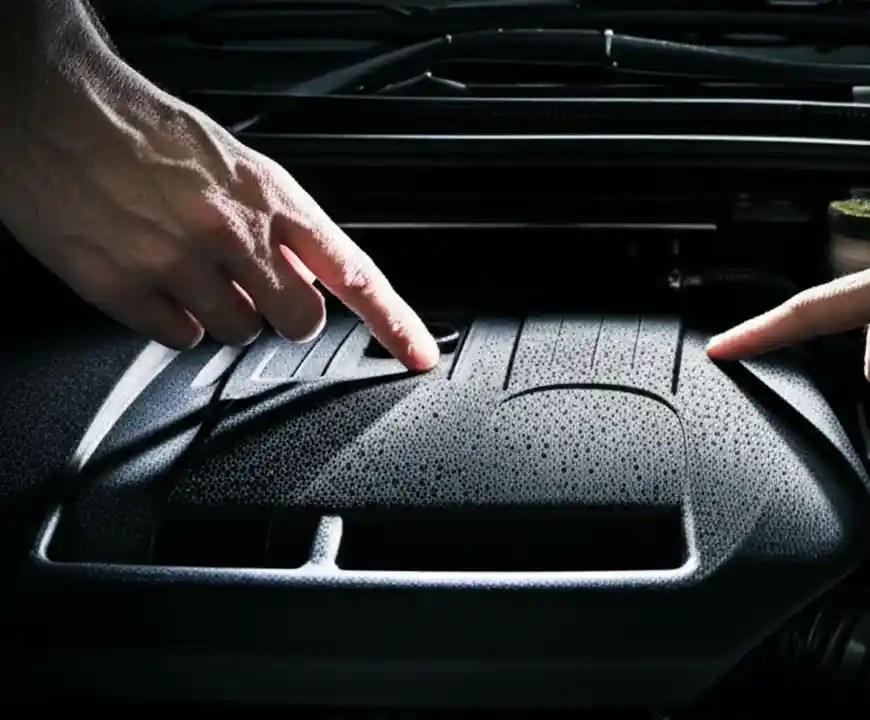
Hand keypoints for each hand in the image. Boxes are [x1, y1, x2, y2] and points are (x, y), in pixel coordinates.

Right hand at [0, 60, 436, 369]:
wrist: (52, 106)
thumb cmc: (142, 130)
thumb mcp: (233, 164)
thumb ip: (278, 221)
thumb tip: (309, 275)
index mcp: (270, 196)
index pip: (353, 270)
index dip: (393, 321)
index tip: (419, 355)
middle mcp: (234, 233)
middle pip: (298, 320)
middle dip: (281, 312)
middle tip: (249, 284)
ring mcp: (179, 264)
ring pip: (236, 334)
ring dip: (219, 313)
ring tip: (182, 263)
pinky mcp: (125, 289)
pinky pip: (178, 339)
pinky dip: (170, 319)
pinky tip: (149, 276)